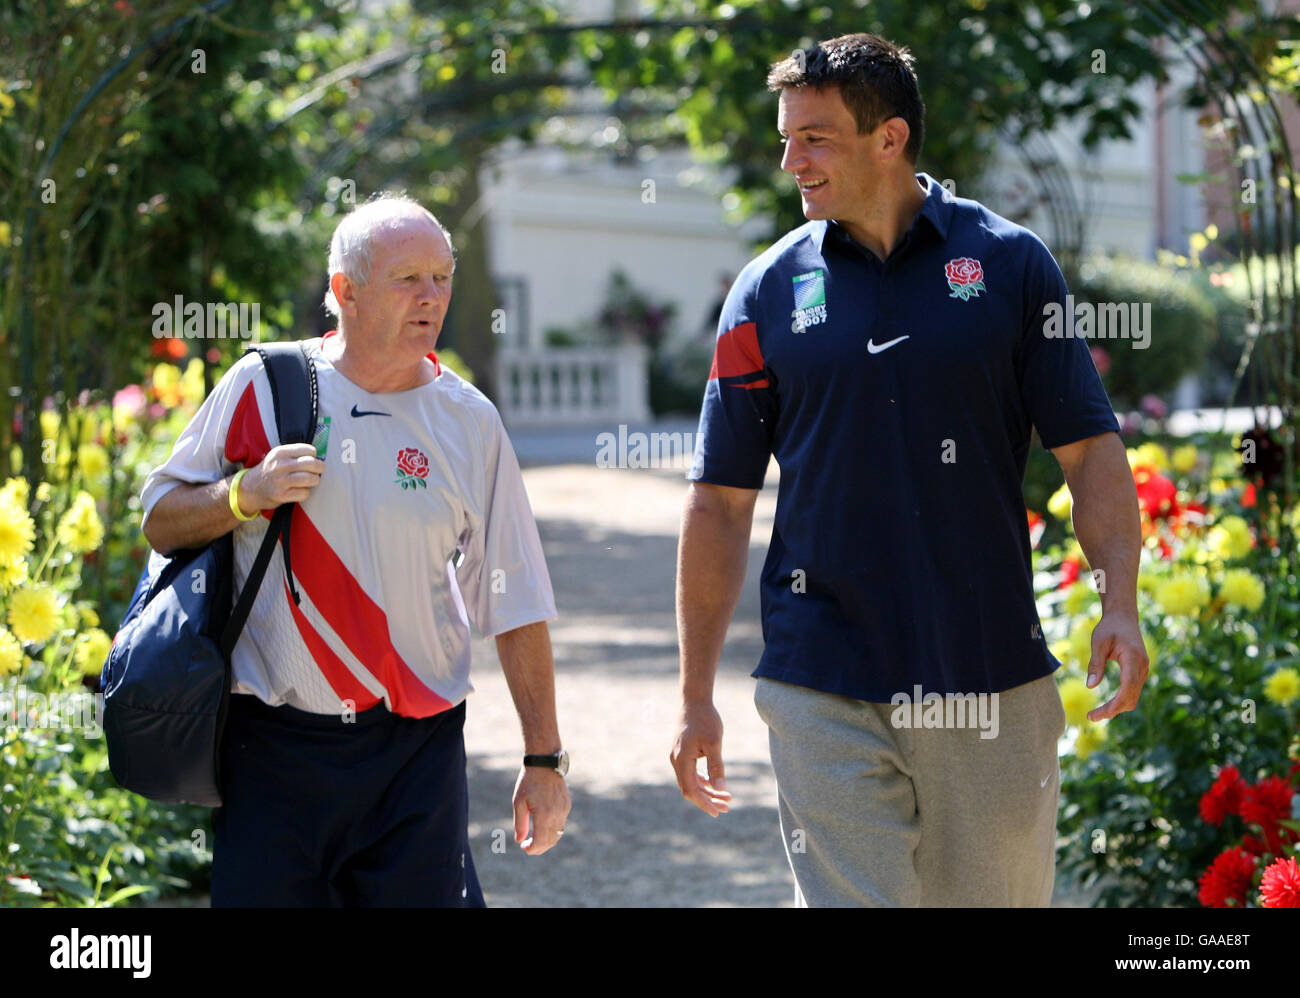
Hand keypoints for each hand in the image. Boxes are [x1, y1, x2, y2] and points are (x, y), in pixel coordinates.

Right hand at [240, 443, 324, 511]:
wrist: (250, 488)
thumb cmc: (270, 471)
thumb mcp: (278, 456)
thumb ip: (295, 454)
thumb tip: (319, 457)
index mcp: (281, 452)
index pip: (309, 450)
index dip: (314, 456)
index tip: (311, 460)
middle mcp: (280, 465)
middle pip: (312, 464)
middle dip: (319, 468)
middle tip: (318, 471)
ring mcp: (280, 481)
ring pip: (311, 479)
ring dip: (314, 481)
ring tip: (309, 481)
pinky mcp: (281, 495)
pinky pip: (304, 493)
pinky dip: (305, 492)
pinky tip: (299, 490)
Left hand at [512, 766, 570, 855]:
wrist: (545, 763)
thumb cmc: (528, 781)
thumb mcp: (519, 802)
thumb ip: (520, 823)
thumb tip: (519, 840)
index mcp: (544, 814)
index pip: (541, 841)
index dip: (533, 849)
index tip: (524, 848)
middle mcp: (557, 814)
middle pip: (551, 841)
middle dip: (539, 848)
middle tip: (528, 847)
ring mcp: (564, 809)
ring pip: (558, 834)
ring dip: (547, 840)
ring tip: (535, 838)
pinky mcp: (567, 805)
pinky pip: (561, 823)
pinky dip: (553, 830)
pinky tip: (543, 825)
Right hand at [670, 700, 731, 815]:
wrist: (694, 701)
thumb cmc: (705, 719)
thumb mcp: (714, 743)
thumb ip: (716, 767)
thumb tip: (720, 789)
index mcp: (682, 759)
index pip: (691, 790)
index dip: (704, 803)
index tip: (718, 812)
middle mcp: (676, 761)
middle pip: (691, 789)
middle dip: (709, 800)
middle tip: (728, 806)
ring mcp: (678, 757)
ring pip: (692, 782)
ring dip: (708, 791)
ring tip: (727, 798)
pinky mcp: (683, 754)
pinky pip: (692, 773)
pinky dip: (704, 781)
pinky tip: (716, 785)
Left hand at [1086, 609, 1149, 720]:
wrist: (1123, 617)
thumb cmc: (1109, 627)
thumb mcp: (1098, 642)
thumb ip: (1095, 663)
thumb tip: (1090, 686)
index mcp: (1133, 659)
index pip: (1127, 690)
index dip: (1113, 706)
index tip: (1096, 715)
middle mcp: (1142, 667)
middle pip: (1131, 698)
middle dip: (1112, 710)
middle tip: (1091, 717)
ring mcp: (1143, 670)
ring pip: (1133, 697)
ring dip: (1117, 708)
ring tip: (1097, 714)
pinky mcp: (1140, 671)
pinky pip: (1133, 691)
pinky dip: (1121, 701)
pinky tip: (1108, 704)